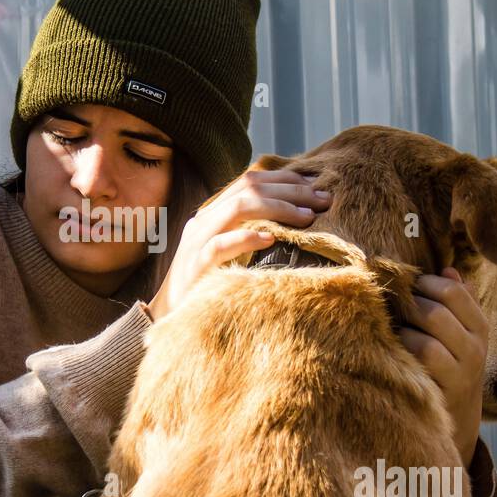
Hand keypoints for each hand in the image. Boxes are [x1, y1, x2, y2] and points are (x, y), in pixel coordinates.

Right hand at [147, 168, 329, 320]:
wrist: (172, 316)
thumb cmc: (208, 285)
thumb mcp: (229, 251)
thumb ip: (250, 231)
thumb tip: (296, 218)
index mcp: (212, 213)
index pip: (249, 181)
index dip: (285, 179)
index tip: (316, 187)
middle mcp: (203, 221)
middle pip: (248, 188)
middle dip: (291, 191)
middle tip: (323, 200)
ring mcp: (197, 242)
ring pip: (238, 208)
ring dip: (278, 208)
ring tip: (307, 218)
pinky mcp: (195, 267)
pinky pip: (220, 245)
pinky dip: (247, 238)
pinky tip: (272, 239)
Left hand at [398, 268, 487, 467]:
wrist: (457, 417)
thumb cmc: (451, 363)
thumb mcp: (462, 332)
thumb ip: (458, 300)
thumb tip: (448, 269)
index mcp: (479, 327)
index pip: (454, 292)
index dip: (425, 283)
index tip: (409, 287)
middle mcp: (475, 350)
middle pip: (436, 312)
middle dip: (408, 307)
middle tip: (392, 307)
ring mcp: (461, 373)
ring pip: (426, 338)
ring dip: (402, 331)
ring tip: (393, 329)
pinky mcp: (443, 393)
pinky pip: (418, 364)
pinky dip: (402, 352)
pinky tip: (392, 350)